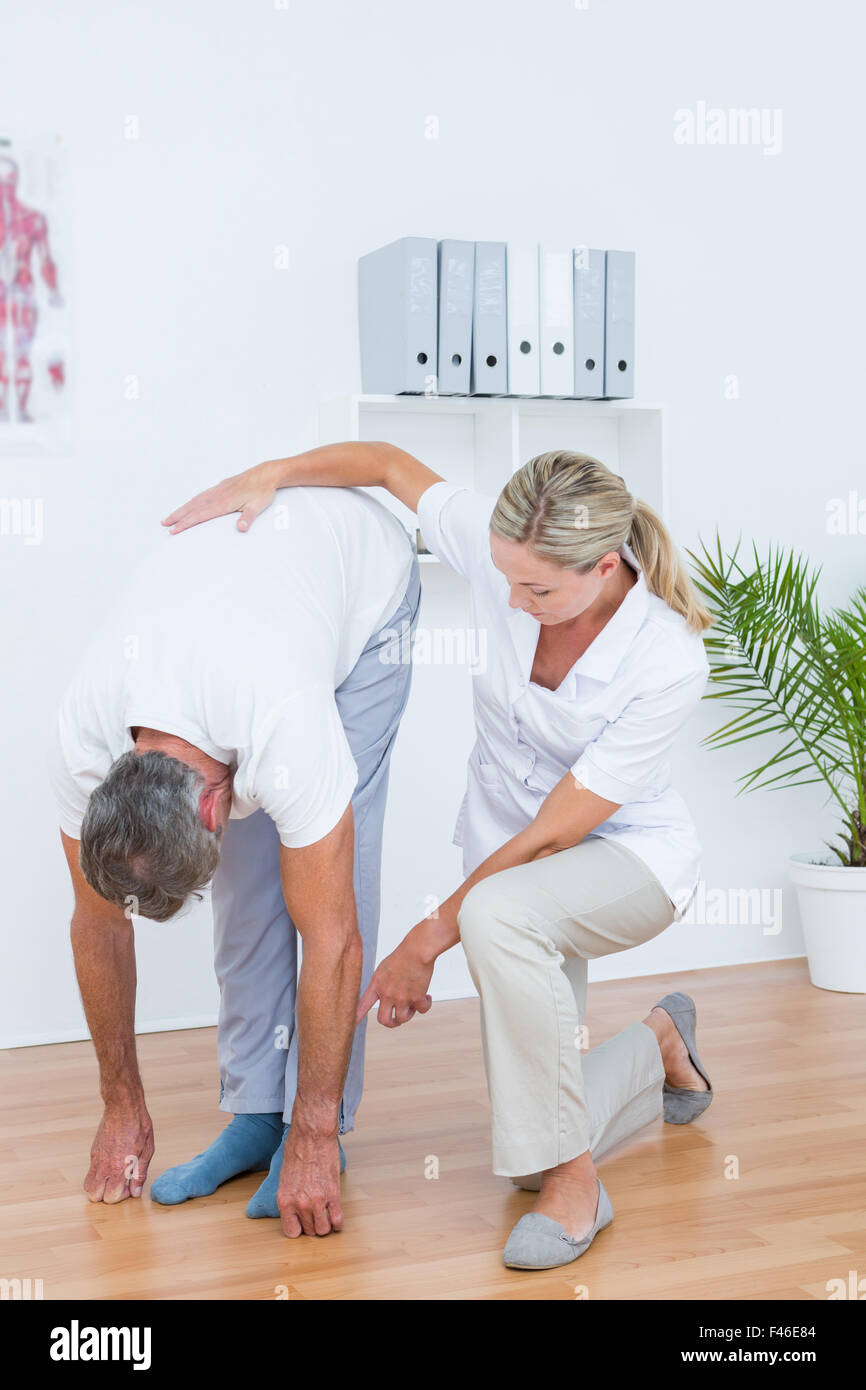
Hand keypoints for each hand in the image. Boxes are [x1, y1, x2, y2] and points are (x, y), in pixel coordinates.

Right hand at [84, 1102, 153, 1202]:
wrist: (123, 1106)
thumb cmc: (139, 1125)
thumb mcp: (147, 1149)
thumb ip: (140, 1173)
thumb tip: (136, 1192)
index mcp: (119, 1166)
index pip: (111, 1197)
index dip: (122, 1196)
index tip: (130, 1186)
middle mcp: (104, 1165)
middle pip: (94, 1197)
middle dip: (107, 1195)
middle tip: (120, 1184)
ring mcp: (96, 1159)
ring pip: (88, 1186)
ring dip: (99, 1187)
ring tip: (113, 1177)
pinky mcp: (93, 1152)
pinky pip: (90, 1172)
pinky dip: (98, 1175)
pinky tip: (111, 1165)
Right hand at [162, 459, 278, 534]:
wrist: (267, 473)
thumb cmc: (263, 490)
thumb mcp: (258, 506)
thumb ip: (248, 518)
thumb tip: (241, 528)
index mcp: (224, 502)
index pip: (200, 515)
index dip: (186, 523)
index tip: (174, 530)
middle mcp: (218, 495)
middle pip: (193, 507)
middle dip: (178, 516)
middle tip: (164, 524)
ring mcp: (218, 490)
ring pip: (196, 500)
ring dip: (182, 509)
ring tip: (171, 517)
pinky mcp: (221, 486)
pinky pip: (202, 495)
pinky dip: (192, 501)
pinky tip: (190, 504)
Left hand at [277, 1125, 342, 1237]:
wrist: (313, 1134)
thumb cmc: (297, 1148)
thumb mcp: (284, 1176)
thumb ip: (289, 1195)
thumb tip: (294, 1208)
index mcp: (284, 1199)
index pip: (291, 1231)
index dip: (298, 1228)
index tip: (302, 1223)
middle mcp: (300, 1203)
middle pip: (309, 1231)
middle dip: (312, 1225)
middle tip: (316, 1215)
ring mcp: (317, 1200)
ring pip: (323, 1229)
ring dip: (325, 1225)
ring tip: (326, 1215)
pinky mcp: (333, 1194)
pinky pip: (337, 1220)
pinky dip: (337, 1222)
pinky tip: (336, 1216)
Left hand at [356, 933, 433, 1027]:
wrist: (417, 949)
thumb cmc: (402, 955)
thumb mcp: (384, 969)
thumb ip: (381, 984)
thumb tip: (384, 997)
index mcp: (377, 984)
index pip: (362, 1005)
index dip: (356, 1017)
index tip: (351, 1026)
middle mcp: (387, 993)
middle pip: (384, 1020)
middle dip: (391, 1023)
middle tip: (397, 1019)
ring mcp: (402, 996)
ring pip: (402, 1019)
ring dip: (409, 1014)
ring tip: (413, 1004)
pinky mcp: (417, 996)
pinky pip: (421, 1010)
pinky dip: (425, 1005)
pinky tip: (427, 998)